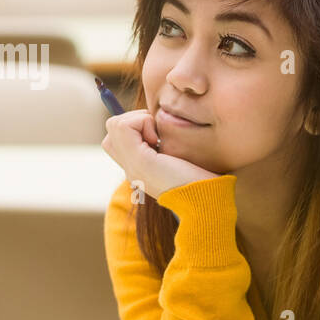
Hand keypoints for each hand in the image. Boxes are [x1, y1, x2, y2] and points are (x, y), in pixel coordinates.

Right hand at [102, 109, 225, 200]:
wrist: (207, 199)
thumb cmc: (203, 180)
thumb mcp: (181, 159)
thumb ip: (167, 146)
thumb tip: (161, 124)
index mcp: (140, 169)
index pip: (117, 138)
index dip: (136, 125)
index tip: (159, 137)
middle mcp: (131, 168)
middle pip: (112, 129)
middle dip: (135, 120)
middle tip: (158, 136)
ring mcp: (132, 165)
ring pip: (115, 124)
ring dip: (139, 121)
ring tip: (158, 138)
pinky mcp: (139, 160)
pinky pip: (124, 126)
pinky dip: (142, 122)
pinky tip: (158, 140)